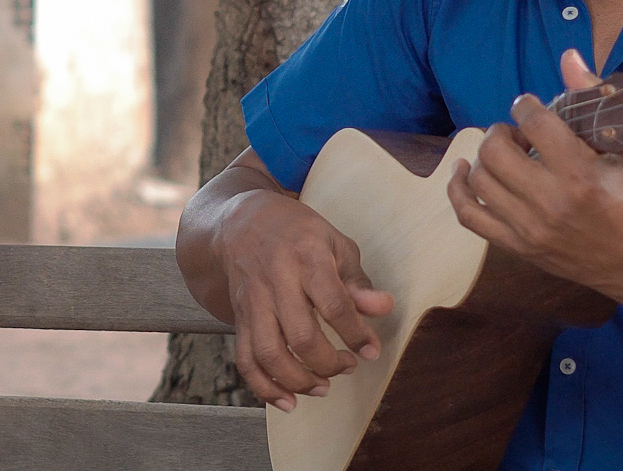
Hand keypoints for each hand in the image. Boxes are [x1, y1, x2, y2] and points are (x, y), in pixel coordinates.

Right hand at [214, 187, 394, 411]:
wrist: (242, 221)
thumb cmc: (297, 232)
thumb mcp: (334, 243)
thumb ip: (357, 280)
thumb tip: (383, 307)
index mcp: (306, 256)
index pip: (334, 304)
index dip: (356, 334)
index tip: (371, 351)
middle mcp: (276, 279)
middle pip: (301, 335)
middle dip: (329, 363)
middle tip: (348, 366)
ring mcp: (253, 300)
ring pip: (269, 353)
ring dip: (298, 380)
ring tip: (322, 387)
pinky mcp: (239, 316)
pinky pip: (245, 359)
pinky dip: (263, 387)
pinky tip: (287, 401)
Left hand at [446, 49, 622, 297]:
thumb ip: (594, 100)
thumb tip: (567, 56)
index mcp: (582, 175)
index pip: (534, 123)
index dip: (526, 106)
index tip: (531, 106)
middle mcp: (551, 203)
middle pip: (496, 151)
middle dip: (502, 130)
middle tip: (519, 132)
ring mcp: (531, 229)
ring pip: (479, 180)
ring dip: (485, 157)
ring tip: (505, 152)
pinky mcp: (520, 248)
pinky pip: (469, 216)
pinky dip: (458, 190)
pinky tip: (466, 171)